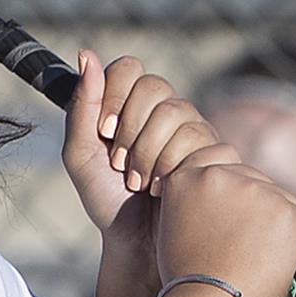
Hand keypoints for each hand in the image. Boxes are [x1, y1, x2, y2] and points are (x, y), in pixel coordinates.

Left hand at [62, 51, 237, 245]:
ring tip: (140, 183)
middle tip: (120, 164)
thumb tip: (86, 54)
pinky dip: (172, 167)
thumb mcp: (80, 154)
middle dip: (131, 129)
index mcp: (130, 106)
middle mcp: (163, 112)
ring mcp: (193, 129)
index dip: (115, 95)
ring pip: (178, 111)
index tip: (104, 132)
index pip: (129, 68)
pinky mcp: (215, 152)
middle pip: (155, 86)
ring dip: (150, 152)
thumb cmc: (106, 199)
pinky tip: (164, 189)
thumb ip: (82, 107)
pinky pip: (200, 139)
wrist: (136, 242)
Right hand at [153, 158, 295, 296]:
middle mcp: (226, 176)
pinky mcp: (295, 217)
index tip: (227, 216)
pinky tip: (282, 266)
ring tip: (258, 262)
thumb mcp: (175, 227)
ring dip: (278, 228)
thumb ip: (198, 204)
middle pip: (257, 184)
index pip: (220, 163)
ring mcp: (264, 195)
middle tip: (243, 248)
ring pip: (284, 205)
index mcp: (191, 177)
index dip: (228, 191)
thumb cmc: (187, 278)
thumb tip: (227, 205)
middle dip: (256, 210)